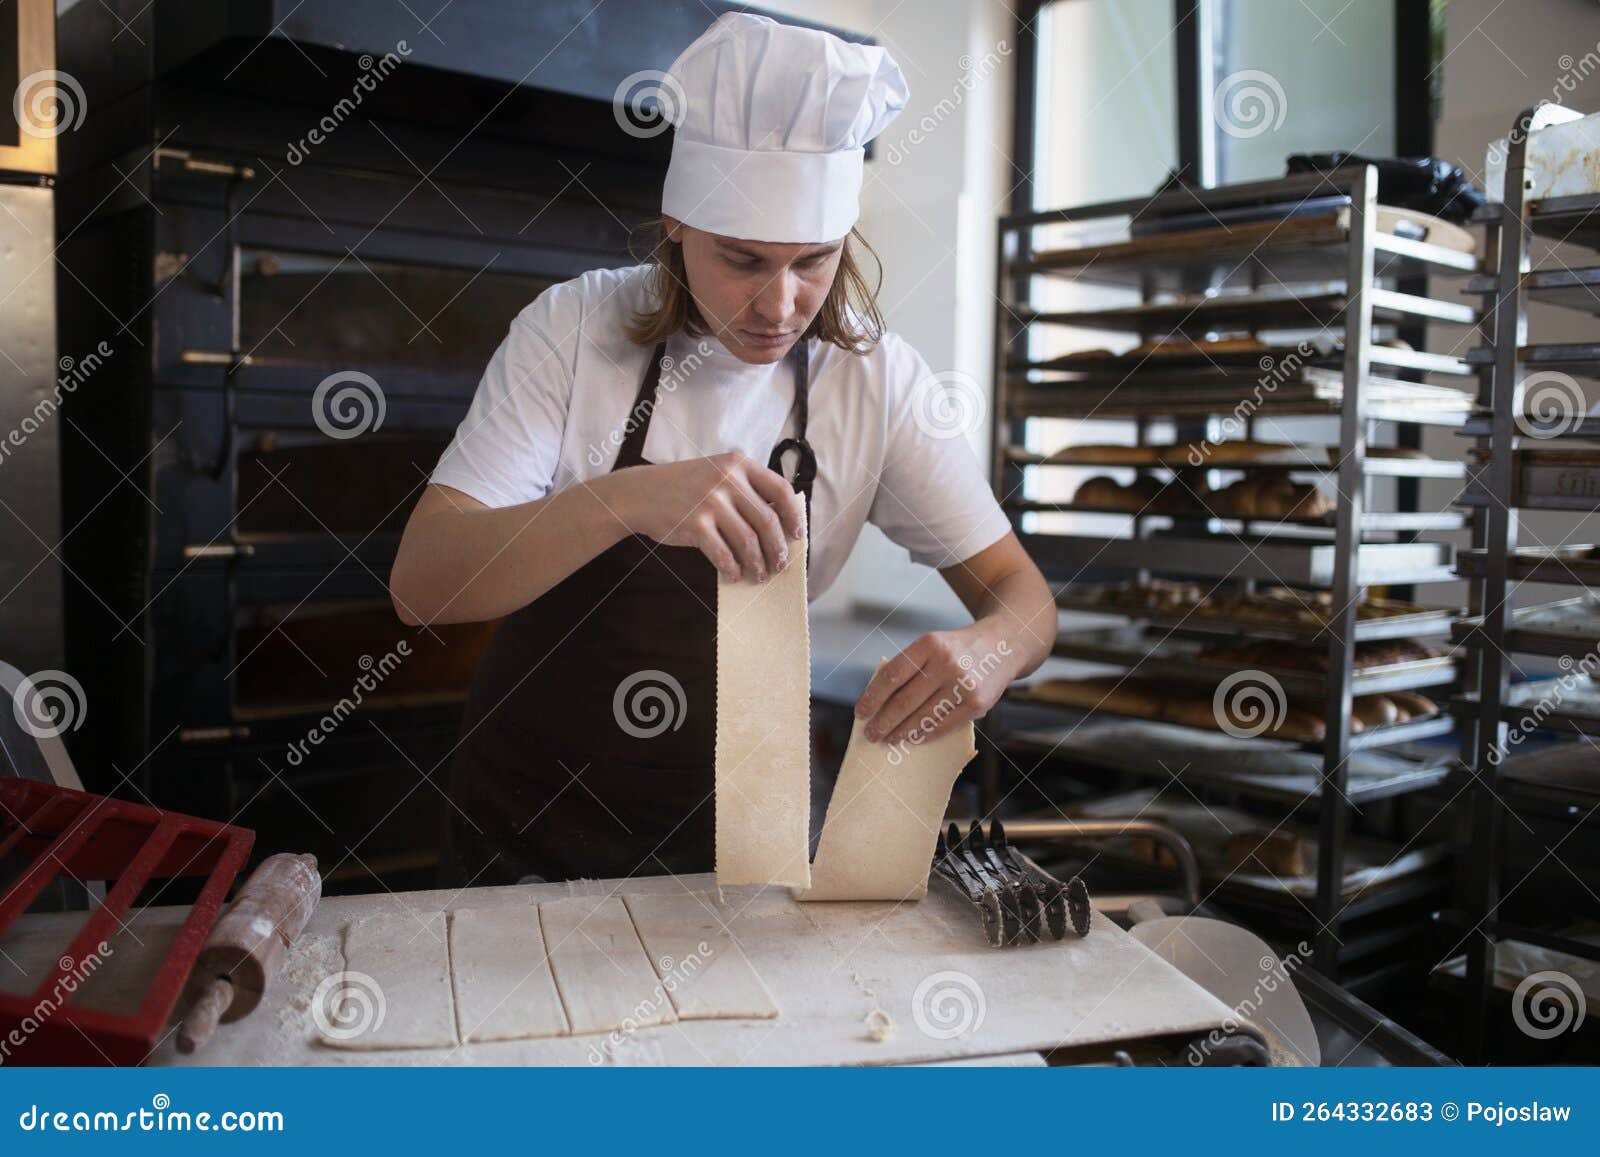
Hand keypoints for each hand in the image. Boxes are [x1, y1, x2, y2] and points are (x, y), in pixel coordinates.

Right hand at [614, 452, 804, 582]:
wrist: (642, 493)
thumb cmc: (685, 487)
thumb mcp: (718, 473)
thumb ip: (746, 489)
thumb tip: (780, 524)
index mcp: (739, 464)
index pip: (781, 489)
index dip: (794, 515)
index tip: (797, 535)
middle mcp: (728, 480)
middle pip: (768, 521)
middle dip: (778, 549)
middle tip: (780, 565)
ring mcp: (711, 502)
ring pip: (749, 542)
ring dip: (758, 564)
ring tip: (759, 575)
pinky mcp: (696, 524)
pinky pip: (724, 554)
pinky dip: (733, 569)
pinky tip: (734, 574)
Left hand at [853, 625, 1017, 745]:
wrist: (1004, 645)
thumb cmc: (958, 650)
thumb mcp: (933, 645)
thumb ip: (911, 668)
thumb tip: (879, 703)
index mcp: (929, 644)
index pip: (892, 675)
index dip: (873, 697)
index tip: (861, 713)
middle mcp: (946, 662)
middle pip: (904, 700)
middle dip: (883, 721)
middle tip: (871, 733)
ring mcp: (963, 684)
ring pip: (922, 716)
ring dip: (900, 732)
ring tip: (886, 739)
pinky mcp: (976, 703)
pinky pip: (942, 725)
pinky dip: (923, 734)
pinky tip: (911, 738)